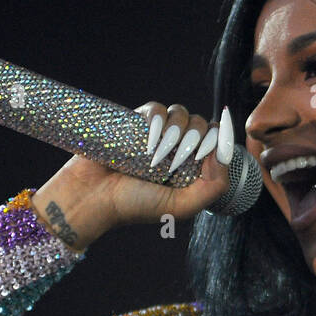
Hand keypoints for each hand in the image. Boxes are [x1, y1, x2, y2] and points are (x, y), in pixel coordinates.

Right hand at [30, 103, 235, 251]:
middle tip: (176, 160)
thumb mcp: (181, 207)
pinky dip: (157, 120)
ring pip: (182, 113)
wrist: (92, 196)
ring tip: (158, 154)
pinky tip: (149, 141)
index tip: (203, 155)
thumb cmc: (135, 205)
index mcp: (192, 169)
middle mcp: (178, 150)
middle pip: (202, 125)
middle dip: (195, 138)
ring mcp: (158, 134)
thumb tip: (223, 154)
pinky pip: (157, 109)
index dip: (217, 143)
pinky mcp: (138, 122)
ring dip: (176, 130)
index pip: (217, 143)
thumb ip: (212, 188)